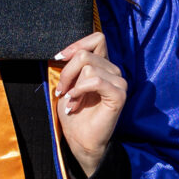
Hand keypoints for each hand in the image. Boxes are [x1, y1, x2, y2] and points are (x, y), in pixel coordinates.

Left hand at [53, 31, 127, 176]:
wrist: (80, 140)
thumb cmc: (73, 113)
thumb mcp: (68, 84)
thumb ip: (71, 65)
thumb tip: (61, 53)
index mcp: (103, 65)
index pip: (97, 38)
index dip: (77, 44)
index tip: (59, 58)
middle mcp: (114, 70)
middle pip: (85, 55)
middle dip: (67, 72)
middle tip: (62, 91)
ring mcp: (119, 82)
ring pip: (88, 67)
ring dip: (73, 86)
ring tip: (72, 102)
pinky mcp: (119, 95)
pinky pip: (95, 80)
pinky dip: (80, 90)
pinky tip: (75, 103)